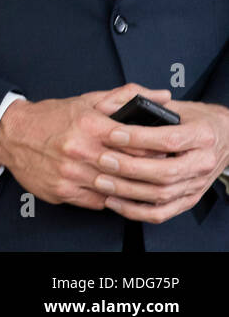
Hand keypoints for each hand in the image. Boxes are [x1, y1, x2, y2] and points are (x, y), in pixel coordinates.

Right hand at [0, 83, 173, 211]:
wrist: (9, 134)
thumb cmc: (49, 117)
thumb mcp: (85, 101)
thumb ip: (124, 97)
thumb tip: (159, 95)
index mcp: (87, 126)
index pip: (135, 142)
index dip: (155, 147)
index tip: (164, 148)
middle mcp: (78, 151)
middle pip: (127, 167)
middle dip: (147, 168)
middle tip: (159, 167)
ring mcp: (70, 174)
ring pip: (114, 188)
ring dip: (130, 186)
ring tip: (138, 180)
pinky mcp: (62, 192)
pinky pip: (98, 200)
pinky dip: (109, 196)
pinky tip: (113, 188)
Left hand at [93, 99, 228, 222]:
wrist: (224, 137)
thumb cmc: (194, 119)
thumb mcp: (177, 106)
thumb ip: (151, 104)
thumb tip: (122, 106)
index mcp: (202, 135)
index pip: (170, 140)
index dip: (139, 138)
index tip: (112, 133)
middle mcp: (203, 162)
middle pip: (165, 172)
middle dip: (129, 167)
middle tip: (102, 159)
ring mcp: (197, 184)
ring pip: (161, 194)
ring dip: (127, 190)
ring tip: (101, 181)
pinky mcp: (188, 199)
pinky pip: (162, 213)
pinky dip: (135, 211)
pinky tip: (113, 201)